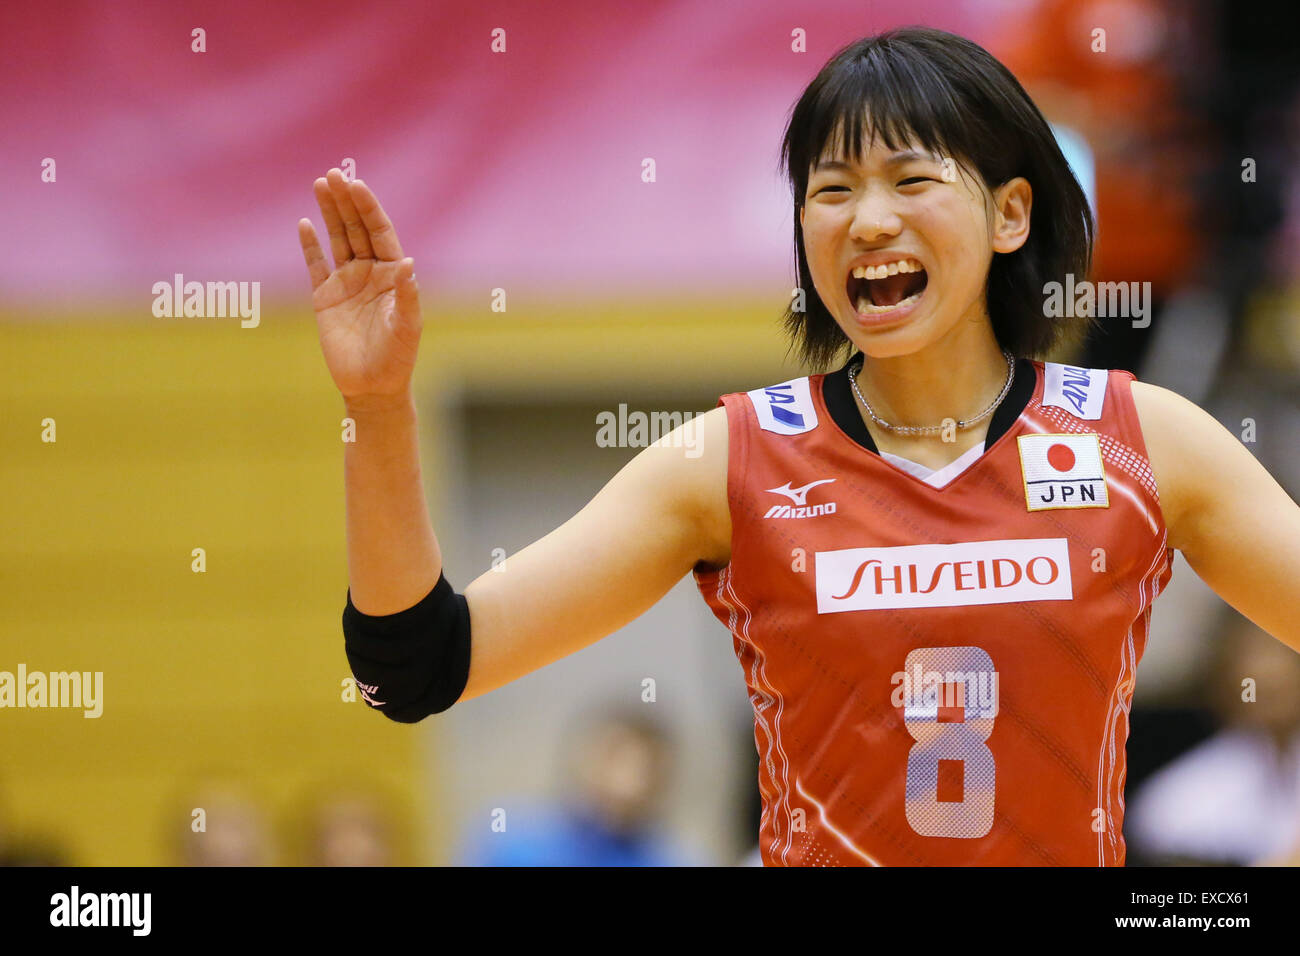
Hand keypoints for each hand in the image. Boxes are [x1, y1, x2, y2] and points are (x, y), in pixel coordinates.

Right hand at [298, 169, 421, 402]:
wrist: (372, 387)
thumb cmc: (397, 358)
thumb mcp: (407, 327)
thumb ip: (407, 295)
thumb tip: (408, 261)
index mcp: (393, 274)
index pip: (380, 232)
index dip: (368, 209)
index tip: (356, 185)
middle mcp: (370, 272)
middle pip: (356, 228)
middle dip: (346, 201)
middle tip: (333, 174)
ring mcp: (347, 282)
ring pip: (337, 239)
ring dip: (329, 212)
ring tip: (320, 184)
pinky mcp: (325, 297)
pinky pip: (316, 265)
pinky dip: (310, 245)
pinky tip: (305, 223)